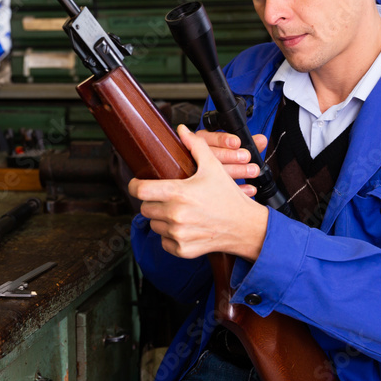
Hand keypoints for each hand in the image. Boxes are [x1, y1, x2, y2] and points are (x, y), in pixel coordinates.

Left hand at [128, 125, 268, 261]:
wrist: (246, 227)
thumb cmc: (229, 196)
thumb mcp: (213, 167)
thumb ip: (195, 146)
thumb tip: (182, 129)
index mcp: (178, 193)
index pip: (139, 190)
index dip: (134, 185)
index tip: (138, 183)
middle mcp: (175, 215)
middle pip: (144, 207)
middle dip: (152, 201)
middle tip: (167, 197)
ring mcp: (178, 234)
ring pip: (153, 224)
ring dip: (161, 218)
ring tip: (178, 211)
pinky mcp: (182, 250)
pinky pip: (163, 241)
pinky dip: (169, 235)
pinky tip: (184, 226)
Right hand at [194, 129, 268, 197]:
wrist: (204, 178)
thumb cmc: (223, 158)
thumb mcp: (234, 148)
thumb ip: (248, 143)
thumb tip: (262, 140)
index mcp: (203, 142)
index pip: (208, 138)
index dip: (223, 140)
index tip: (236, 142)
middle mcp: (197, 156)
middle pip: (212, 155)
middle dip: (231, 156)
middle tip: (246, 157)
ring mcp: (199, 173)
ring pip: (214, 172)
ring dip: (236, 171)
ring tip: (252, 171)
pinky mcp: (205, 188)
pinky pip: (220, 190)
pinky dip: (238, 188)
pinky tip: (250, 188)